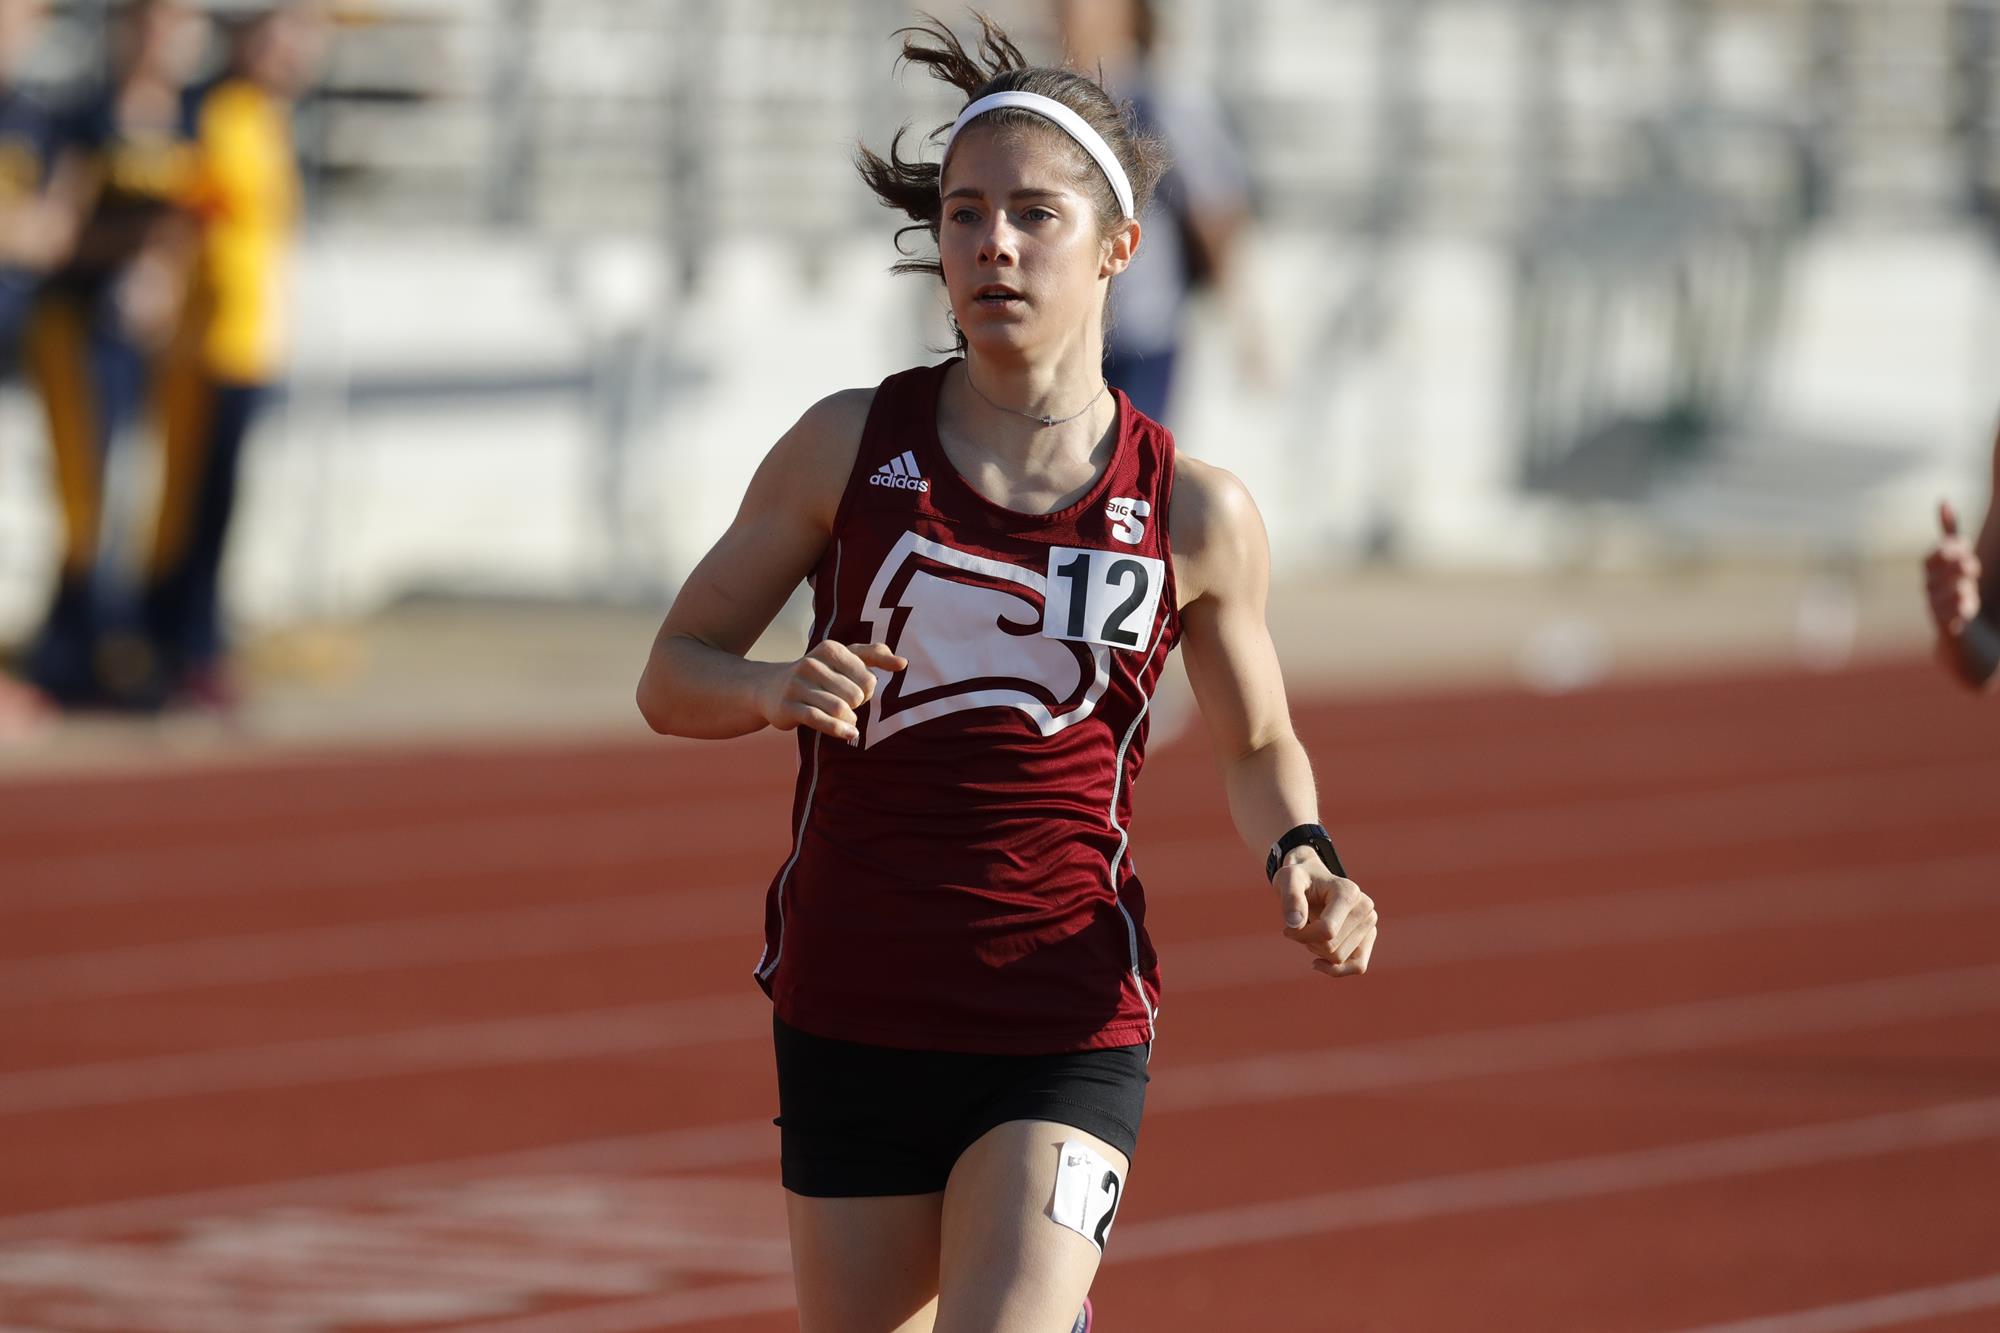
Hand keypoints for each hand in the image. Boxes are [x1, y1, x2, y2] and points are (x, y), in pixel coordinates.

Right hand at [760, 640, 905, 742]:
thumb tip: (903, 663)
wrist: (771, 687)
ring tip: (847, 720)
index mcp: (830, 649)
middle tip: (847, 706)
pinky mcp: (788, 707)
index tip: (855, 692)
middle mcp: (811, 663)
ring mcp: (797, 685)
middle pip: (854, 695)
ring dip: (848, 720)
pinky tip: (850, 734)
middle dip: (856, 706)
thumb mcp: (844, 659)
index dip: (868, 691)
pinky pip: (820, 720)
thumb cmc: (819, 674)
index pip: (867, 678)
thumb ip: (875, 656)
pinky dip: (839, 729)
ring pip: (839, 709)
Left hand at [1274, 849, 1376, 977]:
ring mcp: (1370, 924)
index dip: (1301, 935)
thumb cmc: (1299, 879)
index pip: (1326, 931)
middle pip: (1332, 948)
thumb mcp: (1287, 880)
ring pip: (1340, 959)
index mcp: (1349, 892)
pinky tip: (1318, 961)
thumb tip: (1295, 924)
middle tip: (1298, 928)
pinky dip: (1336, 969)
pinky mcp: (1368, 937)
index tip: (1287, 928)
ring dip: (1318, 951)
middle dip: (1308, 943)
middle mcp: (1366, 908)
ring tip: (1311, 932)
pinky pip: (1358, 966)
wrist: (1311, 880)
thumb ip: (1290, 897)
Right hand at [1924, 501, 1982, 636]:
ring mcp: (1936, 607)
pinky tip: (1965, 604)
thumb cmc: (1956, 585)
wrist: (1956, 628)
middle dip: (1956, 567)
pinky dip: (1957, 609)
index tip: (1965, 547)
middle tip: (1973, 567)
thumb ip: (1949, 531)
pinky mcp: (1944, 626)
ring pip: (1944, 593)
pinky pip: (1947, 616)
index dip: (1949, 550)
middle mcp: (1930, 588)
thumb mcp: (1956, 557)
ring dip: (1959, 588)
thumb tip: (1943, 500)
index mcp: (1932, 570)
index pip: (1936, 556)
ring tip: (1968, 588)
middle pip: (1941, 574)